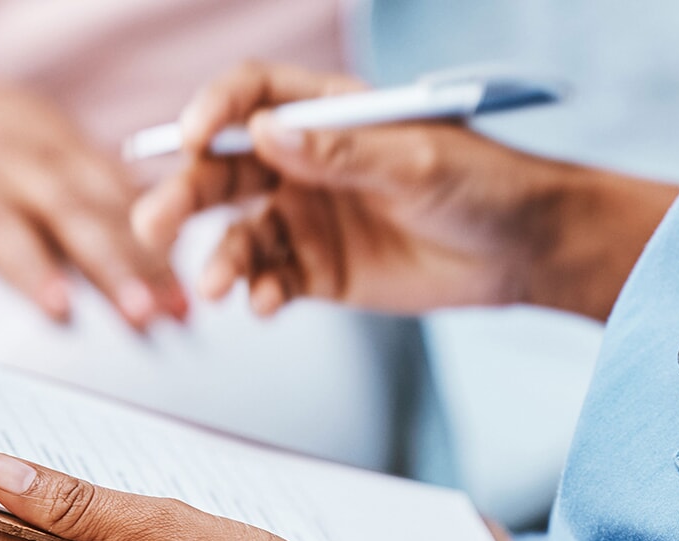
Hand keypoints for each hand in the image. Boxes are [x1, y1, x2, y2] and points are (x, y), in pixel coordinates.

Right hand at [0, 56, 187, 325]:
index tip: (184, 299)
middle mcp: (6, 155)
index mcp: (51, 143)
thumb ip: (94, 183)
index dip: (153, 249)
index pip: (114, 200)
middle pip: (68, 211)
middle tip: (146, 314)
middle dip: (112, 262)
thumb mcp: (39, 135)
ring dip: (29, 266)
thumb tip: (165, 239)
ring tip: (60, 309)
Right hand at [131, 62, 673, 319]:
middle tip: (154, 223)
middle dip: (184, 194)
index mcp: (324, 111)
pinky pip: (271, 279)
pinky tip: (263, 304)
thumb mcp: (418, 161)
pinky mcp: (319, 271)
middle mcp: (303, 161)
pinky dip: (258, 292)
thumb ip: (342, 153)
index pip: (250, 96)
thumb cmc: (484, 183)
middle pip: (222, 168)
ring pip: (238, 232)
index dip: (213, 110)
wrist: (523, 249)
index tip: (190, 138)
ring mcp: (307, 217)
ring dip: (217, 257)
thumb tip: (268, 134)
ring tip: (213, 286)